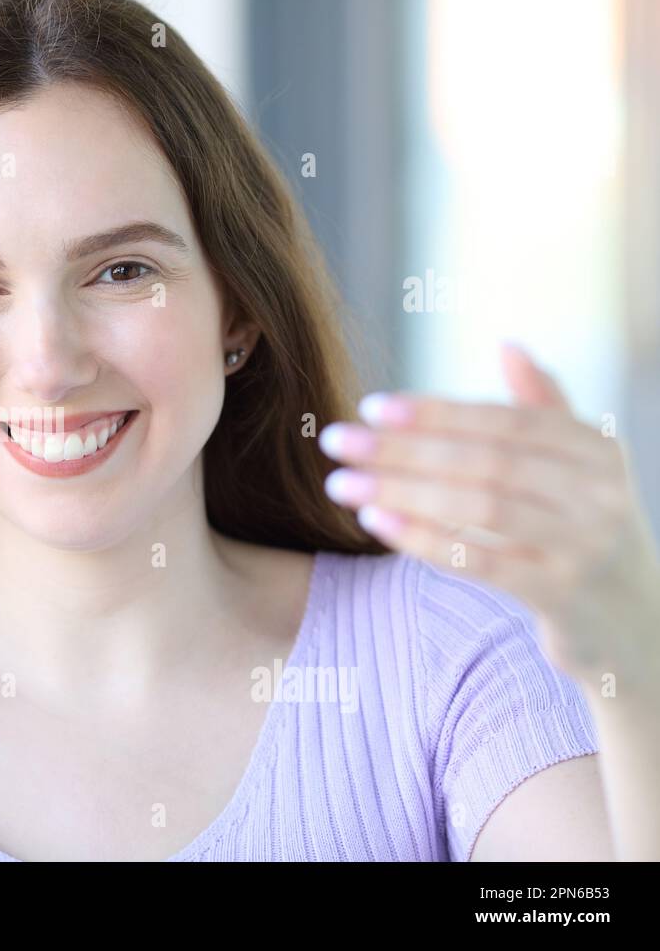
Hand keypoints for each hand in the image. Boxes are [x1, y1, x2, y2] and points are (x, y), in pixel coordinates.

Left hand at [317, 342, 659, 686]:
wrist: (635, 623)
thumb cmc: (583, 530)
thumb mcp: (578, 468)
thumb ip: (543, 408)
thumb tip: (507, 344)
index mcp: (597, 449)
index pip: (505, 419)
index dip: (437, 411)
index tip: (371, 407)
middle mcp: (599, 493)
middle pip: (485, 460)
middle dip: (404, 448)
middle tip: (336, 442)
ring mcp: (584, 546)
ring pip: (479, 507)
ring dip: (401, 491)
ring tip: (340, 484)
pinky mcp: (561, 595)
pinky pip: (482, 563)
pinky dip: (423, 539)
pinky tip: (374, 522)